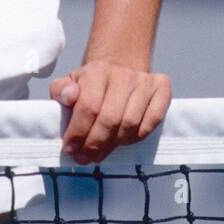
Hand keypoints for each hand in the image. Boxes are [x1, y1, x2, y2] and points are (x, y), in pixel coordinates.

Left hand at [50, 61, 170, 164]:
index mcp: (98, 70)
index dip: (78, 132)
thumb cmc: (92, 83)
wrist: (120, 65)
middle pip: (110, 119)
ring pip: (130, 124)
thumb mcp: (70, 82)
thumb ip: (61, 90)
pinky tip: (124, 141)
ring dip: (114, 144)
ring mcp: (145, 81)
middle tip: (85, 157)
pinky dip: (137, 137)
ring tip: (101, 152)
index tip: (70, 149)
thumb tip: (68, 96)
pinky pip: (152, 122)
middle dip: (95, 144)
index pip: (88, 107)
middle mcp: (124, 74)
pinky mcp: (162, 88)